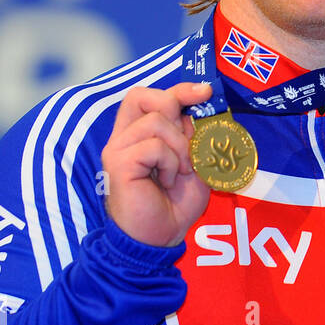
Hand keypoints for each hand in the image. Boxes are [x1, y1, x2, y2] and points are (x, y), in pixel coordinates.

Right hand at [101, 82, 213, 247]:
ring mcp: (118, 148)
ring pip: (156, 122)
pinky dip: (170, 162)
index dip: (179, 88)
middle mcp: (124, 137)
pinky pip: (154, 146)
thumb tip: (201, 107)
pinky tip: (167, 181)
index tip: (206, 91)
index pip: (150, 96)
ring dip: (180, 147)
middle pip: (142, 96)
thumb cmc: (175, 203)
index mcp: (139, 134)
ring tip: (178, 172)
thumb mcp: (194, 161)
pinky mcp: (118, 162)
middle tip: (189, 138)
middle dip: (174, 107)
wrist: (161, 236)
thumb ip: (192, 135)